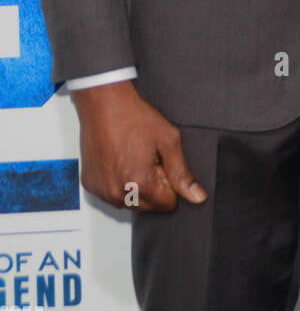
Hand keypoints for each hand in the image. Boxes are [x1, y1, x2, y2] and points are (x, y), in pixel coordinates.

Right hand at [71, 79, 206, 212]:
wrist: (104, 103)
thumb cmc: (133, 116)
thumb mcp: (168, 140)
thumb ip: (182, 173)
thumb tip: (197, 196)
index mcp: (138, 184)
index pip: (167, 204)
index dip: (170, 183)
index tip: (163, 164)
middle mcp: (117, 193)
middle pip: (149, 207)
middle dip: (154, 187)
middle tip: (148, 159)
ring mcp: (101, 191)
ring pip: (130, 203)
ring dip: (136, 187)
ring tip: (132, 158)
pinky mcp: (90, 185)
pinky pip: (112, 195)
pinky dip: (119, 183)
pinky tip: (119, 160)